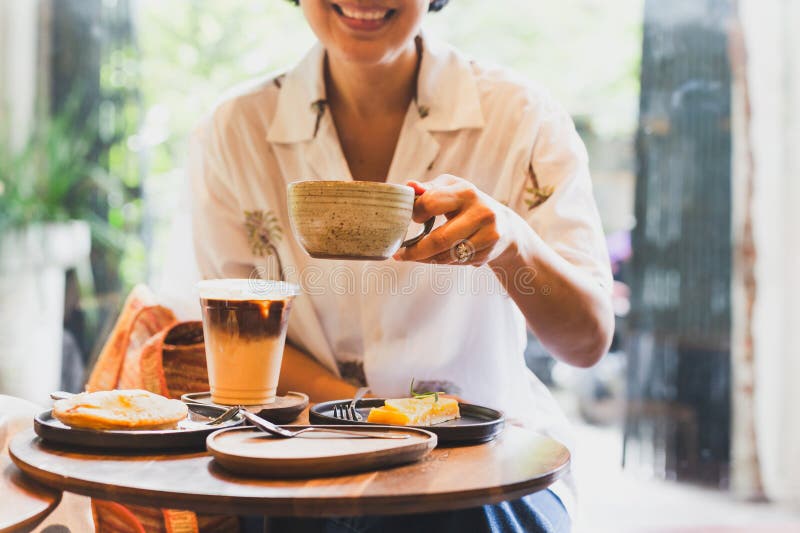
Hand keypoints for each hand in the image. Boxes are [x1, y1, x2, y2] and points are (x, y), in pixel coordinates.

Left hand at [393, 175, 514, 265]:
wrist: (505, 226)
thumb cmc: (468, 203)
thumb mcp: (452, 188)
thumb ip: (429, 188)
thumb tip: (408, 187)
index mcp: (466, 192)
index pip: (432, 202)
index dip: (416, 212)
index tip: (412, 218)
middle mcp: (481, 213)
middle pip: (440, 239)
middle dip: (415, 250)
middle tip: (398, 254)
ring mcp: (487, 235)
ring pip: (447, 255)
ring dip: (425, 259)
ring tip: (413, 256)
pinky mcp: (488, 253)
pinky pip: (455, 263)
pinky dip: (440, 262)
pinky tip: (434, 257)